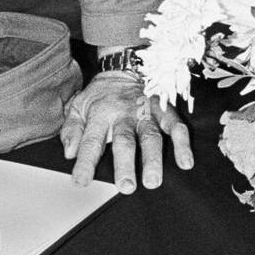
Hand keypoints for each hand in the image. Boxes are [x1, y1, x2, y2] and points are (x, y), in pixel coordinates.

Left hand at [59, 72, 192, 191]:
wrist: (125, 68)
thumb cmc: (101, 95)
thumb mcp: (78, 107)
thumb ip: (72, 129)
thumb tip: (69, 153)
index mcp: (100, 115)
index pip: (90, 142)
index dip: (85, 163)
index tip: (81, 182)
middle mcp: (123, 115)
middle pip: (124, 141)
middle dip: (125, 165)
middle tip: (126, 186)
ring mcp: (146, 113)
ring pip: (151, 136)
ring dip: (153, 159)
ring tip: (153, 180)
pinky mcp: (164, 110)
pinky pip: (175, 126)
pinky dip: (182, 144)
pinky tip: (185, 162)